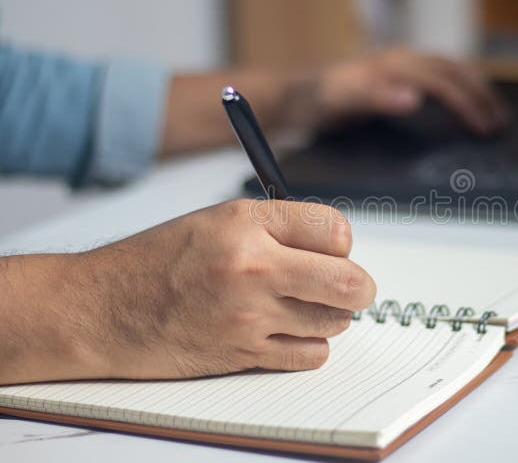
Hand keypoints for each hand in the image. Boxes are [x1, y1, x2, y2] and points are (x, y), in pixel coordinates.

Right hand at [75, 199, 374, 379]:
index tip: (332, 251)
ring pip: (335, 321)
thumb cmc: (157, 261)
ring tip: (304, 307)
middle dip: (358, 286)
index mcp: (247, 222)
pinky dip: (309, 346)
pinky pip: (311, 354)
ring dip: (330, 316)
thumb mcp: (218, 219)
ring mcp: (249, 314)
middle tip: (349, 287)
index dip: (341, 243)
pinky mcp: (243, 353)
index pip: (336, 230)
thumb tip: (336, 246)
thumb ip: (278, 228)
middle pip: (349, 281)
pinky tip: (286, 332)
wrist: (102, 309)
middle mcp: (253, 266)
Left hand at [284, 47, 510, 134]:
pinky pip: (437, 76)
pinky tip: (465, 104)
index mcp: (393, 65)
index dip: (467, 104)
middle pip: (454, 71)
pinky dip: (459, 87)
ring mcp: (399, 66)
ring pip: (449, 69)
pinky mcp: (395, 77)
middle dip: (481, 95)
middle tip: (501, 123)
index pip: (443, 81)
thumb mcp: (339, 101)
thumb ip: (375, 97)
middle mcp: (400, 60)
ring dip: (475, 88)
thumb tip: (414, 97)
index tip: (485, 127)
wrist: (292, 94)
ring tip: (495, 112)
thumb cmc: (314, 99)